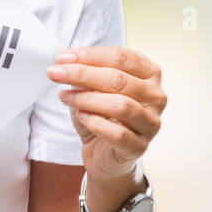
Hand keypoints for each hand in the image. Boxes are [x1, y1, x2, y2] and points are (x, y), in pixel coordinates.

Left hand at [45, 46, 165, 180]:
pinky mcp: (140, 146)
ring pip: (120, 105)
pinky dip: (95, 122)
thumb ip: (87, 74)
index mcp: (149, 74)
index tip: (62, 57)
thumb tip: (66, 62)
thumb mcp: (93, 89)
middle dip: (82, 74)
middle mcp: (156, 96)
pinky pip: (118, 133)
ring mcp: (151, 123)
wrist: (105, 155)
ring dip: (86, 99)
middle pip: (119, 79)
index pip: (121, 57)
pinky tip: (80, 116)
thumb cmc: (102, 116)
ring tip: (64, 97)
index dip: (90, 55)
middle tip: (56, 73)